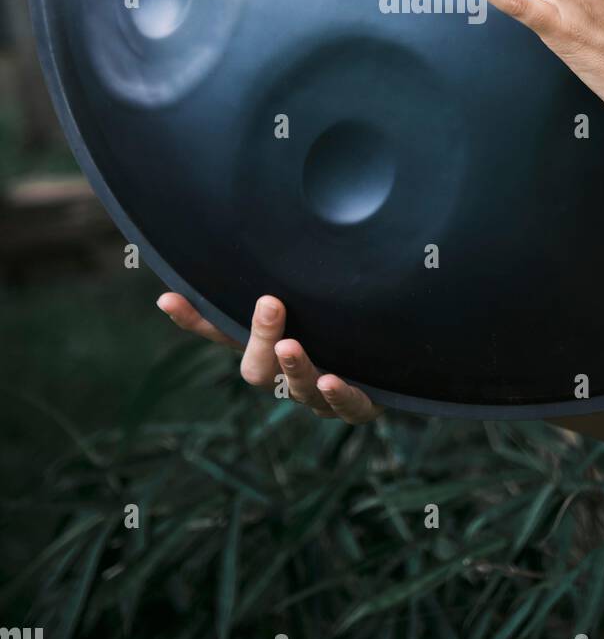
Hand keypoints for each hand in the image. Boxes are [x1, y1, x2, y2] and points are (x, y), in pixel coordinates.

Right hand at [157, 292, 382, 423]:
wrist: (400, 364)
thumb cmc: (343, 323)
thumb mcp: (313, 298)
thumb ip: (284, 277)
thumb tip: (257, 230)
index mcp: (268, 347)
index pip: (221, 333)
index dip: (194, 319)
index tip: (168, 297)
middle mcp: (286, 375)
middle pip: (257, 369)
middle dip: (261, 339)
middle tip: (269, 304)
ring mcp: (320, 393)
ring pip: (299, 389)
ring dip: (295, 368)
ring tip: (292, 346)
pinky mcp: (358, 404)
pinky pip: (346, 408)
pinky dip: (338, 396)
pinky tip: (333, 381)